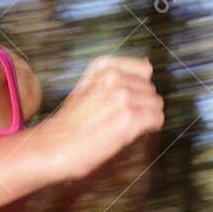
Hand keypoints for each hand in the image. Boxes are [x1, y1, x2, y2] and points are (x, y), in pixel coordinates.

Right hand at [32, 56, 163, 182]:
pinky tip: (132, 133)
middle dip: (142, 103)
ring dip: (146, 116)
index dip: (138, 88)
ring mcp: (123, 97)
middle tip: (122, 118)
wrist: (55, 145)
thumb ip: (114, 76)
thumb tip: (148, 66)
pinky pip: (157, 119)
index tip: (126, 99)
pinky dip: (150, 127)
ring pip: (156, 104)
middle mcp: (114, 77)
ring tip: (125, 126)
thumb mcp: (87, 86)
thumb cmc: (70, 122)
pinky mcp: (131, 118)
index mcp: (103, 66)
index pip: (144, 69)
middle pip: (150, 89)